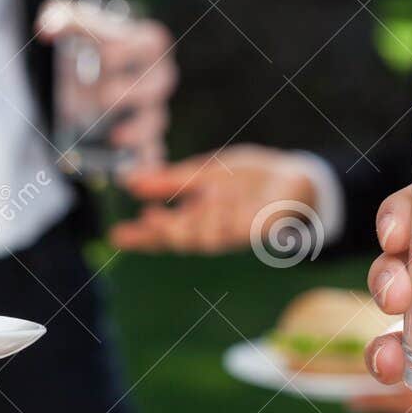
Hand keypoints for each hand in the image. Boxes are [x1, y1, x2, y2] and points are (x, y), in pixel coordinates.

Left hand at [37, 0, 175, 165]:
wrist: (94, 66)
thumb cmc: (89, 39)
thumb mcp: (73, 20)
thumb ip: (59, 16)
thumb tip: (46, 30)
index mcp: (148, 43)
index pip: (152, 42)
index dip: (132, 51)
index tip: (103, 58)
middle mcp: (158, 75)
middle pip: (159, 84)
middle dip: (133, 93)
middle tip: (102, 99)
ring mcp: (153, 107)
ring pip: (157, 121)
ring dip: (140, 132)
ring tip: (115, 137)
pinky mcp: (145, 135)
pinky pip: (152, 151)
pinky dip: (144, 163)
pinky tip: (129, 174)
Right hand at [116, 145, 320, 253]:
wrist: (294, 177)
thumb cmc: (250, 178)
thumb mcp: (206, 171)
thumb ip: (173, 180)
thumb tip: (132, 181)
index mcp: (196, 218)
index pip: (161, 232)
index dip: (140, 237)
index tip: (117, 235)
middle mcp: (212, 231)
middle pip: (179, 241)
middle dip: (163, 232)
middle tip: (149, 218)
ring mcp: (234, 234)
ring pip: (204, 239)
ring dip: (198, 219)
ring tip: (203, 195)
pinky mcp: (256, 231)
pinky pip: (234, 228)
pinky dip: (225, 212)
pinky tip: (222, 196)